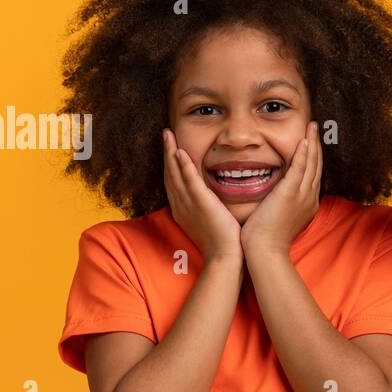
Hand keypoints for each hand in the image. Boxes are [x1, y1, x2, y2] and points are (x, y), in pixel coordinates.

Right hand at [162, 128, 242, 261]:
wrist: (226, 258)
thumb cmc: (222, 242)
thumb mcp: (209, 221)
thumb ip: (206, 206)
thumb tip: (211, 198)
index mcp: (183, 209)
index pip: (173, 181)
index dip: (170, 163)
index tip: (170, 147)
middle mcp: (182, 205)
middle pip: (170, 174)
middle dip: (166, 153)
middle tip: (165, 133)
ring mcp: (189, 205)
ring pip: (176, 174)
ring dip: (171, 153)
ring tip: (168, 135)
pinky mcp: (201, 205)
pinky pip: (190, 183)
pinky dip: (184, 167)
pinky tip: (180, 153)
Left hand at [241, 120, 321, 258]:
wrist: (266, 250)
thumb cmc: (267, 238)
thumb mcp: (280, 216)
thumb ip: (281, 202)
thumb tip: (276, 194)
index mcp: (307, 203)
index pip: (312, 174)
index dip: (313, 156)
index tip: (310, 141)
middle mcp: (309, 197)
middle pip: (316, 165)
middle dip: (316, 145)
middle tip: (315, 126)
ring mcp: (302, 194)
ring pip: (311, 163)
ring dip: (312, 142)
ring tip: (312, 126)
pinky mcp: (291, 192)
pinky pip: (300, 168)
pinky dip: (304, 153)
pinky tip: (304, 140)